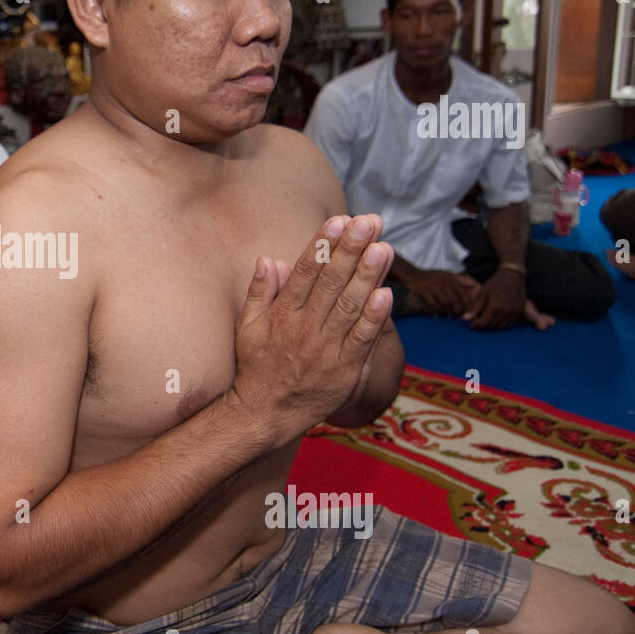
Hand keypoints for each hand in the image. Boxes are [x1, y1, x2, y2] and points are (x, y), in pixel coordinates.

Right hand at [231, 214, 394, 448]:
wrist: (265, 413)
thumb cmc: (256, 366)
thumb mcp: (247, 326)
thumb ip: (260, 291)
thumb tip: (268, 258)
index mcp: (283, 314)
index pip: (306, 272)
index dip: (323, 245)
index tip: (339, 220)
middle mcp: (305, 327)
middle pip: (332, 282)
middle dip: (352, 250)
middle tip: (370, 222)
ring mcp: (326, 348)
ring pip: (350, 306)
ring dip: (368, 276)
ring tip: (384, 247)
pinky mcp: (345, 369)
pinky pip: (362, 339)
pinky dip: (374, 318)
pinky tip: (386, 294)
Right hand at [407, 270, 480, 316]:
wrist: (411, 274)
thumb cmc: (431, 277)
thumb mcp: (446, 275)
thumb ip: (458, 281)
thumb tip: (474, 288)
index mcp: (450, 277)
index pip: (463, 292)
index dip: (466, 303)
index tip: (466, 310)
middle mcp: (443, 281)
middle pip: (454, 300)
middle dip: (456, 310)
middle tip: (456, 315)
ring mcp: (432, 285)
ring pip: (443, 303)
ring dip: (446, 312)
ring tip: (447, 316)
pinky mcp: (423, 290)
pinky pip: (432, 304)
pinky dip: (435, 312)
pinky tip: (436, 315)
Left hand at [462, 269, 525, 329]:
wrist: (513, 277)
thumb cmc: (496, 284)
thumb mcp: (483, 292)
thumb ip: (475, 307)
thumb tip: (465, 319)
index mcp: (495, 306)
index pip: (483, 323)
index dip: (475, 324)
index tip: (471, 322)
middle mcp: (506, 311)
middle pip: (491, 326)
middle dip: (483, 324)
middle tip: (478, 318)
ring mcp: (513, 313)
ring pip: (500, 327)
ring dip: (492, 324)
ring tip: (487, 316)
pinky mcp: (518, 313)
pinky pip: (508, 324)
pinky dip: (501, 322)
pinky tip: (497, 315)